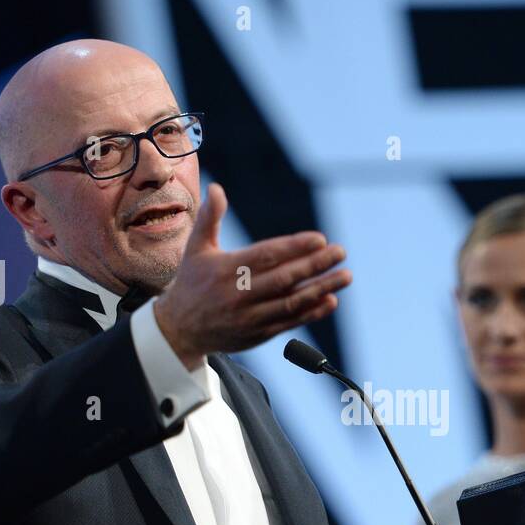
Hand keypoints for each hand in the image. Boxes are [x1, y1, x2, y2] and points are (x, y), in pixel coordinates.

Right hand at [154, 182, 351, 368]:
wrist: (179, 330)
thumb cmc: (191, 283)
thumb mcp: (196, 249)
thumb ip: (209, 219)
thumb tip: (216, 189)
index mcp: (226, 270)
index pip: (266, 256)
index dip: (295, 248)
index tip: (320, 239)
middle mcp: (239, 294)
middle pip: (284, 278)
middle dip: (315, 265)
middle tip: (340, 252)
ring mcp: (250, 317)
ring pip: (291, 302)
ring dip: (321, 288)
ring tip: (345, 276)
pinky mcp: (258, 335)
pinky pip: (289, 322)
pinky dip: (312, 312)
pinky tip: (331, 300)